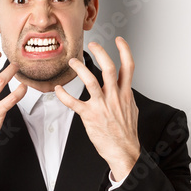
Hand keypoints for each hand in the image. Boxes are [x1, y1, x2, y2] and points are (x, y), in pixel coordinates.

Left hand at [54, 36, 140, 181]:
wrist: (123, 151)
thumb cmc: (127, 133)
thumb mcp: (132, 110)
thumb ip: (126, 96)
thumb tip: (125, 89)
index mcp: (125, 94)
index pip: (129, 67)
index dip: (125, 50)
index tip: (119, 40)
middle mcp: (114, 97)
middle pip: (109, 68)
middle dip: (100, 53)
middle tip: (92, 44)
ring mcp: (102, 106)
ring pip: (90, 81)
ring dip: (80, 69)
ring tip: (72, 61)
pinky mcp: (89, 116)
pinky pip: (73, 102)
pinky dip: (63, 95)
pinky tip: (58, 89)